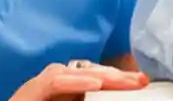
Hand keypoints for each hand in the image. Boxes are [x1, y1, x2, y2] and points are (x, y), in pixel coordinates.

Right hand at [9, 60, 148, 100]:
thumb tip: (114, 99)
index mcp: (68, 92)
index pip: (96, 79)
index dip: (120, 80)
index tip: (143, 82)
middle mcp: (55, 83)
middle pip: (88, 73)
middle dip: (116, 76)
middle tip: (141, 80)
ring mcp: (40, 85)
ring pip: (73, 73)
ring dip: (100, 76)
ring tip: (124, 81)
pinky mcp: (29, 92)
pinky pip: (55, 83)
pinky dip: (76, 82)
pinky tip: (94, 83)